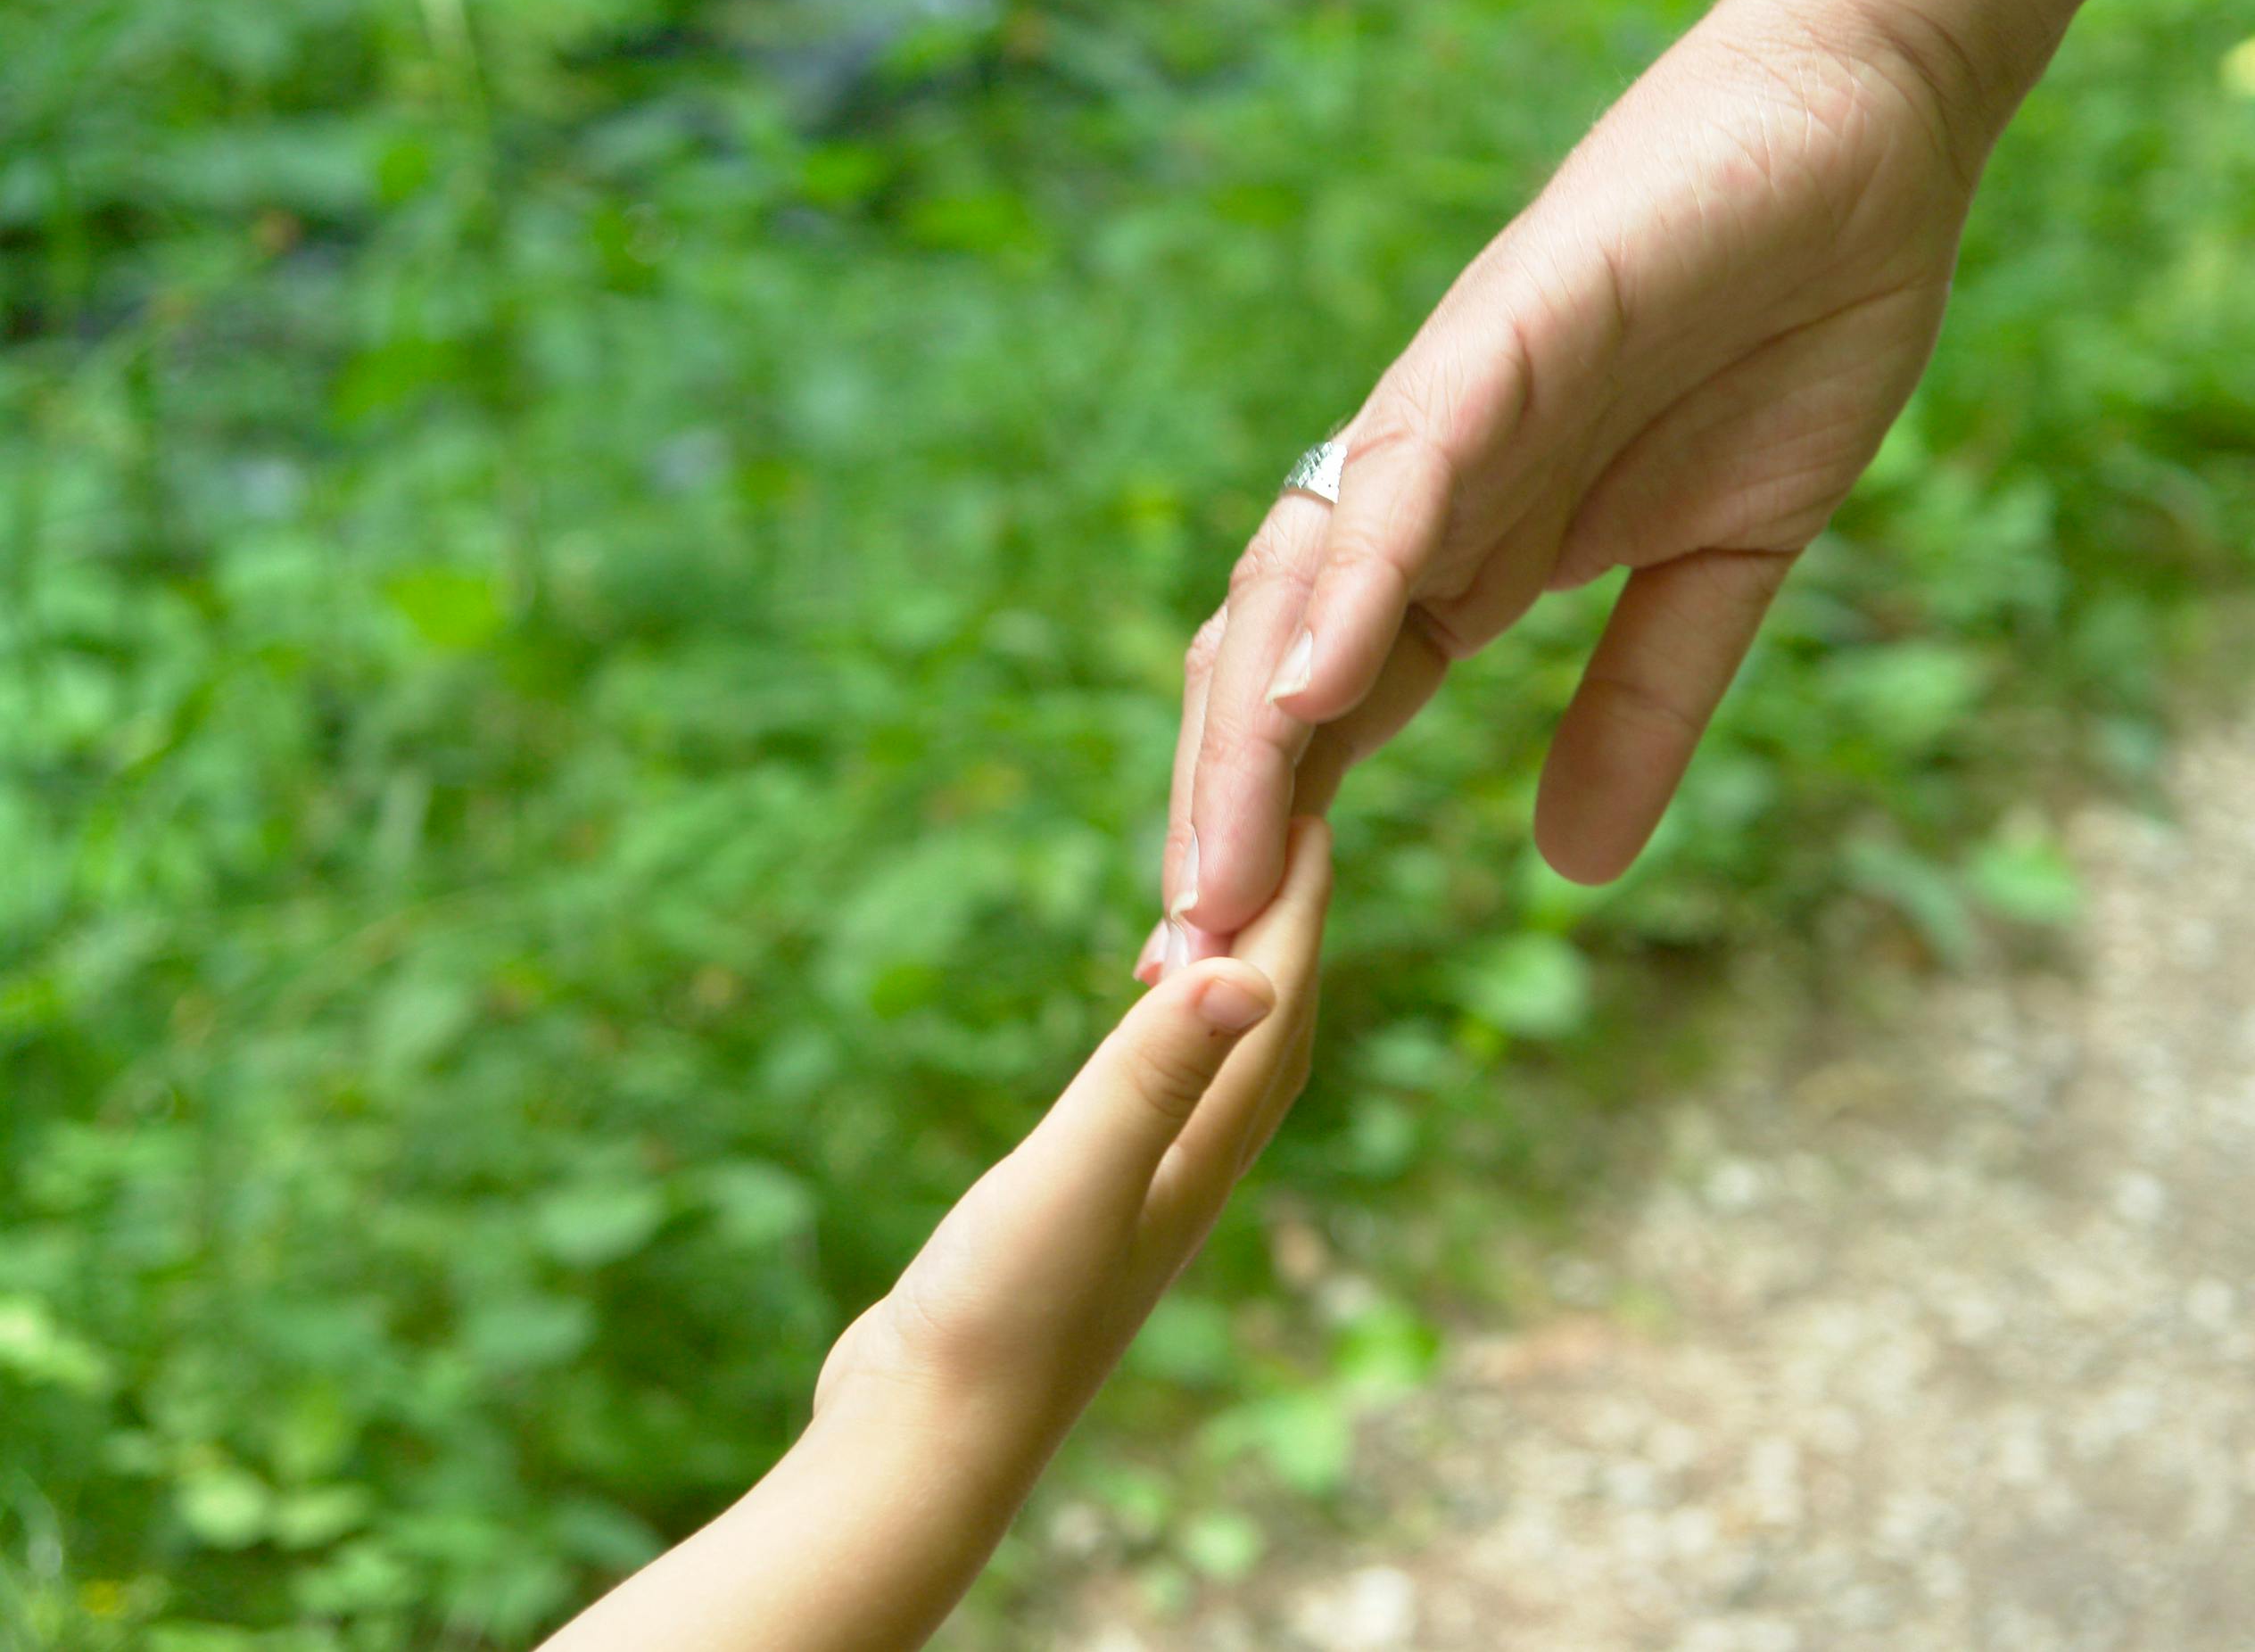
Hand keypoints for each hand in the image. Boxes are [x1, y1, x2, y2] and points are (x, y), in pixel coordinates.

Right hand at [545, 821, 1331, 1651]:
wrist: (925, 1448)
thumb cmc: (997, 1320)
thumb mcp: (1072, 1177)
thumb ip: (1150, 1076)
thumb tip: (1252, 974)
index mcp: (1198, 1159)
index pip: (1273, 1010)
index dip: (1301, 910)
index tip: (1322, 812)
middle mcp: (1185, 1178)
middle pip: (1268, 1039)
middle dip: (1291, 936)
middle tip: (1298, 842)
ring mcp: (1132, 1202)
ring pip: (1214, 1075)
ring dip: (1237, 991)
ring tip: (1230, 926)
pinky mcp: (1074, 1220)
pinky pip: (1151, 1104)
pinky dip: (1165, 1048)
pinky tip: (1136, 1042)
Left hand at [1145, 0, 2103, 967]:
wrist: (1856, 149)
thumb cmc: (1783, 339)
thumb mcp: (1718, 574)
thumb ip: (1638, 710)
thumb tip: (1569, 871)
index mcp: (1458, 566)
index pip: (1328, 727)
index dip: (1277, 846)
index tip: (1235, 977)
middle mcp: (1416, 505)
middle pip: (1272, 679)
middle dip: (1226, 826)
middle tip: (1183, 972)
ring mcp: (1442, 422)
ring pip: (1300, 591)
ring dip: (1251, 741)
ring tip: (1215, 876)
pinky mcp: (1494, 342)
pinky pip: (1398, 480)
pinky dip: (1349, 589)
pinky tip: (1309, 694)